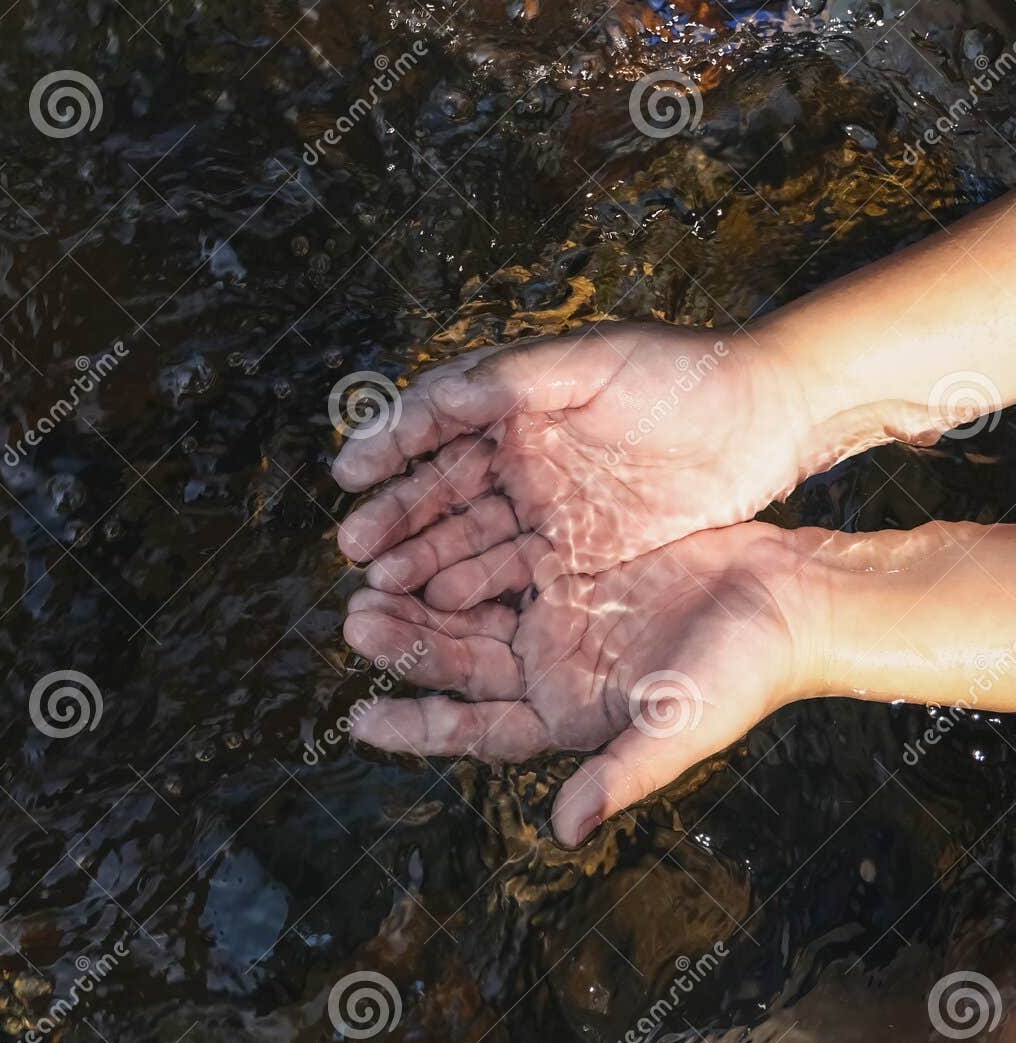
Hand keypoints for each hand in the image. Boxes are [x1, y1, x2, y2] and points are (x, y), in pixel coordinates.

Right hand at [332, 322, 816, 603]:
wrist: (769, 419)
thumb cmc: (682, 375)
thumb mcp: (594, 363)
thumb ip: (513, 378)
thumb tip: (438, 396)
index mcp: (514, 402)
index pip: (434, 425)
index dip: (389, 448)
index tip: (349, 473)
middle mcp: (519, 456)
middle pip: (441, 491)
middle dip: (394, 518)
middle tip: (353, 548)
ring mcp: (546, 507)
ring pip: (468, 537)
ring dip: (422, 559)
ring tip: (382, 585)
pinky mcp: (577, 551)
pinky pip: (512, 573)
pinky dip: (473, 588)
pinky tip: (442, 603)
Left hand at [340, 522, 820, 844]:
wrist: (793, 597)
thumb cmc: (744, 673)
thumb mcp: (679, 725)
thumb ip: (621, 775)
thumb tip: (566, 832)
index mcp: (566, 716)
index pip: (476, 729)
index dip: (419, 727)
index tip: (359, 722)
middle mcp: (551, 670)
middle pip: (462, 663)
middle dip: (408, 647)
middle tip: (355, 623)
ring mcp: (558, 617)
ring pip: (470, 610)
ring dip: (422, 600)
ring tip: (369, 582)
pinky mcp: (571, 566)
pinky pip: (501, 559)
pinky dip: (462, 553)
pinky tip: (423, 539)